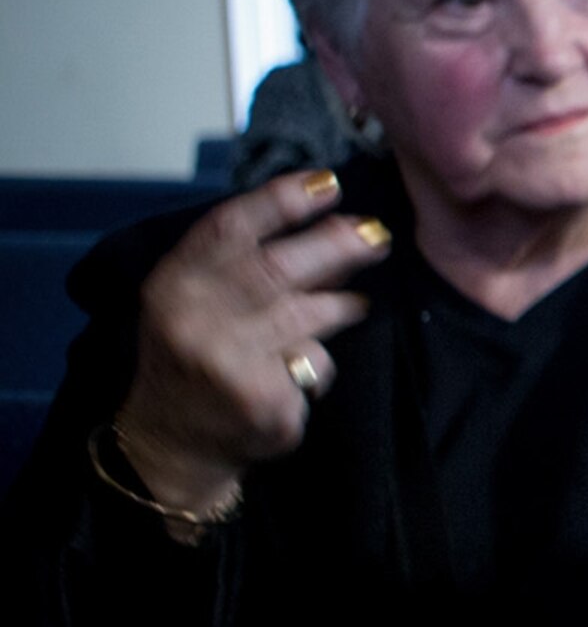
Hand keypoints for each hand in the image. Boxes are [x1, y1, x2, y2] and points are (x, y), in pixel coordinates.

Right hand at [112, 168, 389, 515]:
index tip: (326, 183)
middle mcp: (194, 317)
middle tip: (375, 234)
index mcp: (174, 283)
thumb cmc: (195, 357)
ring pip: (309, 316)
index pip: (230, 227)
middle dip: (337, 245)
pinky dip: (318, 367)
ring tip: (354, 303)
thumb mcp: (199, 303)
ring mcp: (227, 360)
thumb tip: (331, 226)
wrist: (172, 443)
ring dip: (342, 306)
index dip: (281, 200)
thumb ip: (246, 266)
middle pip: (279, 266)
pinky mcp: (261, 398)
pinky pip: (315, 365)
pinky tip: (302, 375)